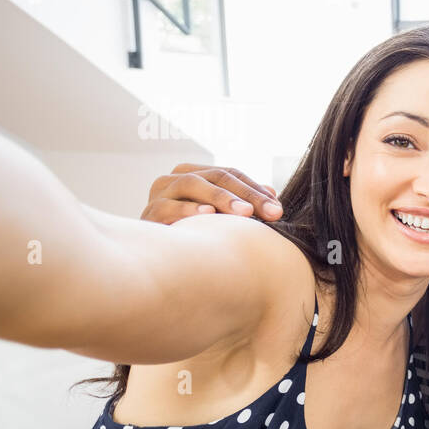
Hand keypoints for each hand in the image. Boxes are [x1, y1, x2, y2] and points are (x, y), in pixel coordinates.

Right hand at [142, 163, 282, 224]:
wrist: (153, 254)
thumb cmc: (190, 232)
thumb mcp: (218, 215)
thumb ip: (243, 201)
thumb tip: (273, 192)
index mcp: (194, 174)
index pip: (231, 174)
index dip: (256, 189)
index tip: (279, 210)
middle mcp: (175, 178)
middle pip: (216, 177)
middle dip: (246, 195)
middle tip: (271, 212)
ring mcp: (160, 193)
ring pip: (192, 184)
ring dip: (221, 197)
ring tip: (244, 213)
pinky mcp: (149, 212)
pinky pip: (169, 207)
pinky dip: (189, 210)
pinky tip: (208, 215)